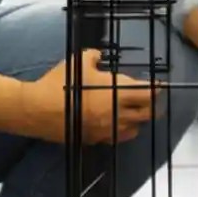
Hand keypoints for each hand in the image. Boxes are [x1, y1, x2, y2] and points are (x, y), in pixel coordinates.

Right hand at [19, 49, 158, 144]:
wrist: (39, 110)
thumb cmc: (61, 83)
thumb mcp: (78, 61)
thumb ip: (94, 57)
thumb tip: (99, 56)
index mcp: (118, 91)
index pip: (148, 93)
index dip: (156, 89)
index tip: (158, 85)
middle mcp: (118, 112)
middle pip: (148, 113)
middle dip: (152, 105)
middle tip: (150, 99)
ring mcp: (109, 129)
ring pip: (135, 129)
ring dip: (138, 120)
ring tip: (134, 112)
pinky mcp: (97, 140)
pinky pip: (118, 138)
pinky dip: (122, 131)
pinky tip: (116, 124)